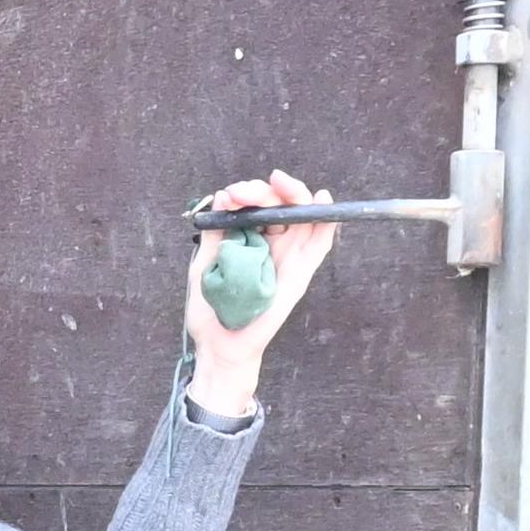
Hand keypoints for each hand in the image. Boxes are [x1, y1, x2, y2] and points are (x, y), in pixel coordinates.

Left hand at [181, 169, 335, 418]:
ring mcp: (288, 257)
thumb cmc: (210, 310)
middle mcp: (271, 244)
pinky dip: (325, 222)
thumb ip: (214, 236)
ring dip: (294, 196)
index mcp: (247, 240)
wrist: (220, 346)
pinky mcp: (301, 274)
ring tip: (282, 185)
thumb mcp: (203, 267)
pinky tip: (323, 202)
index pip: (254, 206)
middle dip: (264, 191)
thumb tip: (222, 198)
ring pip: (302, 216)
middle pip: (280, 206)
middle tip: (244, 192)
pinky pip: (319, 244)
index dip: (246, 194)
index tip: (229, 195)